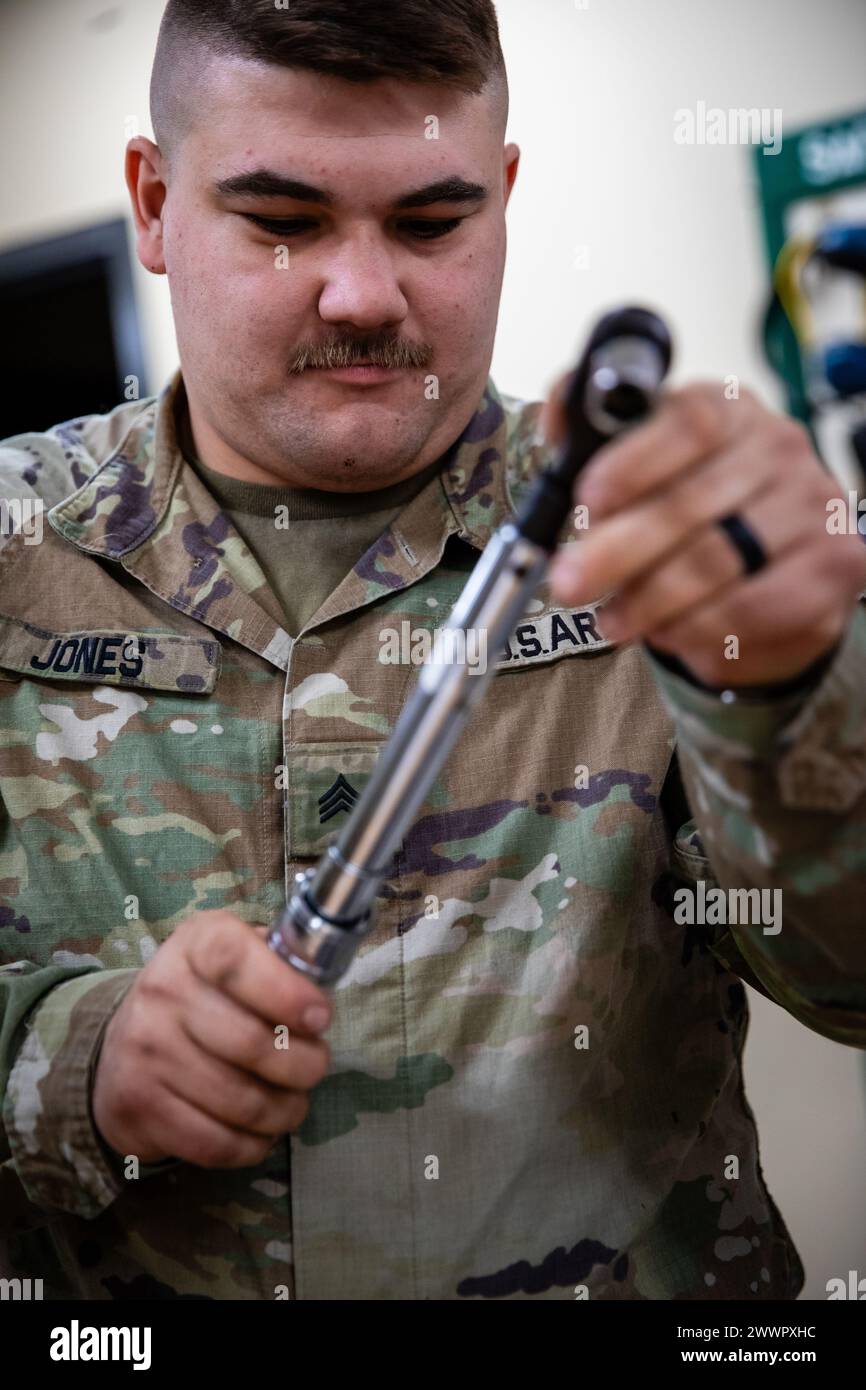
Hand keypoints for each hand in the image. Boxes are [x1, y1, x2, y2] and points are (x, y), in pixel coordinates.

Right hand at [91, 911, 331, 1167]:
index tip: (320, 1019)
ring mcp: (145, 1052)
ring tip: (293, 1103)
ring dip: (285, 1111)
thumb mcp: (239, 960)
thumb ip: (282, 965)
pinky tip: (261, 1131)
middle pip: (250, 1043)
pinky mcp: (138, 1107)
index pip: (235, 959)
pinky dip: (252, 1145)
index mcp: (194, 945)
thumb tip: (322, 997)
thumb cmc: (205, 997)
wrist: (122, 1046)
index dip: (286, 992)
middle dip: (304, 1065)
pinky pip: (215, 1143)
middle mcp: (162, 992)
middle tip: (316, 1067)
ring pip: (241, 1101)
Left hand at [541, 378, 865, 686]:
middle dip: (617, 550)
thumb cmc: (690, 514)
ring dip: (650, 599)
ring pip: (717, 560)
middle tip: (570, 582)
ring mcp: (815, 508)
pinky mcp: (835, 568)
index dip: (633, 462)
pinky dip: (698, 628)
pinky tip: (667, 633)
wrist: (765, 573)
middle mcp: (781, 449)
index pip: (690, 421)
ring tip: (613, 619)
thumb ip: (593, 432)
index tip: (588, 499)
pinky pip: (754, 608)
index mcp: (730, 409)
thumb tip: (557, 413)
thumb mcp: (636, 464)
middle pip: (692, 502)